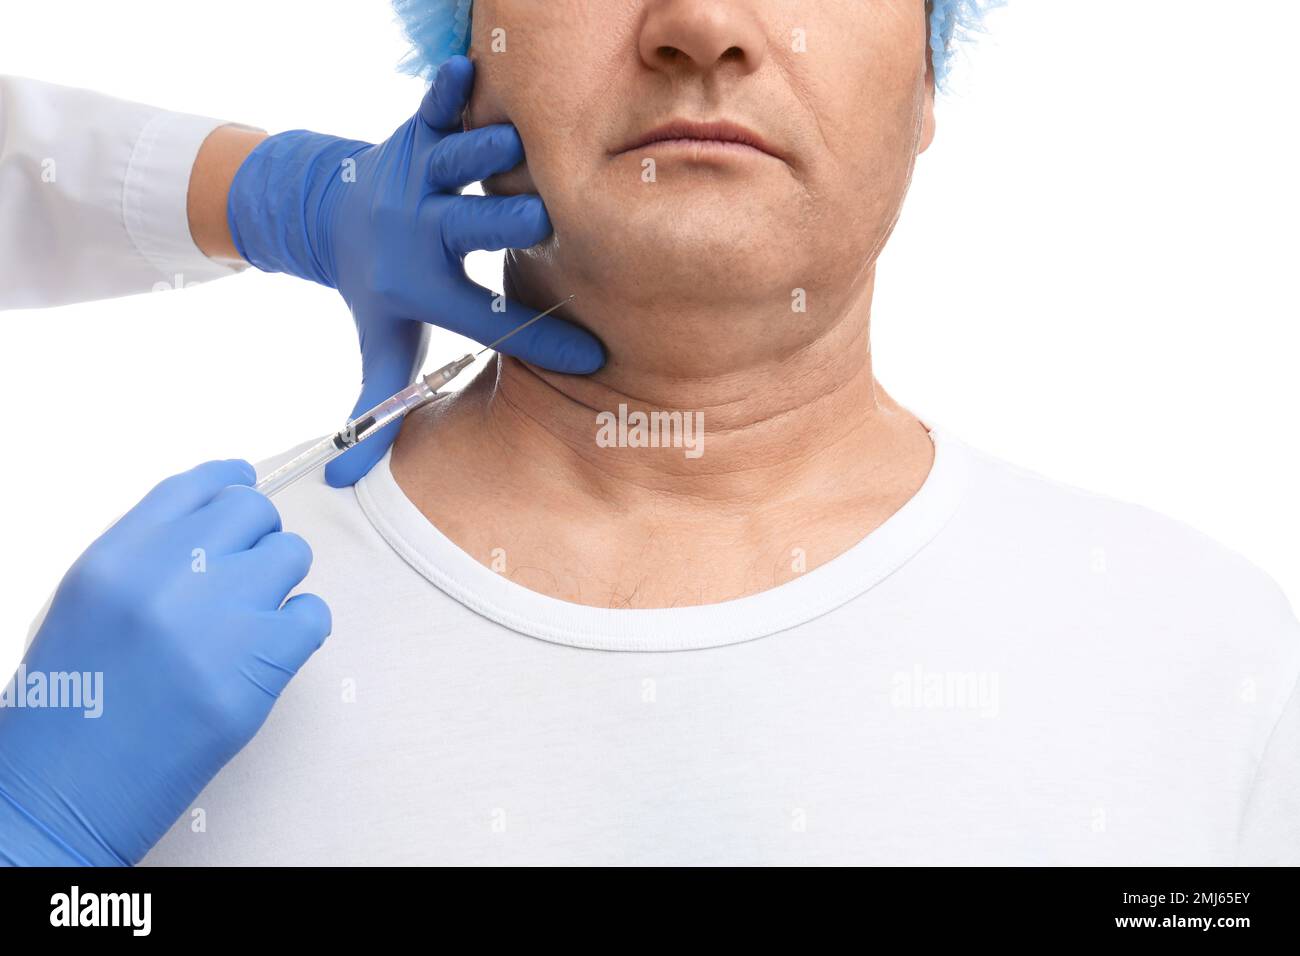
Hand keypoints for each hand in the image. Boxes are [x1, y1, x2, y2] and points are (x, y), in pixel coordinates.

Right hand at [0, 460, 329, 865]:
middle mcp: (167, 574)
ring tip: (250, 623)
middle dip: (258, 538)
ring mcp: (217, 617)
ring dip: (282, 583)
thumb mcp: (87, 605)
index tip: (245, 488)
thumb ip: (147, 559)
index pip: (194, 486)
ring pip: (292, 554)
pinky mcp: (257, 668)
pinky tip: (269, 655)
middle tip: (245, 577)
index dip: (229, 482)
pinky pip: (314, 614)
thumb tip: (218, 522)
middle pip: (252, 511)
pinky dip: (302, 630)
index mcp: (116, 556)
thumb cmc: (72, 705)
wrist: (62, 793)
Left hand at [227, 55, 603, 486]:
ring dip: (496, 152)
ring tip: (536, 150)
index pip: (485, 320)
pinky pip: (434, 102)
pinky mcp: (416, 129)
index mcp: (421, 284)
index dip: (541, 342)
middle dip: (509, 225)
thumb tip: (344, 485)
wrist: (324, 210)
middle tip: (547, 224)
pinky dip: (450, 86)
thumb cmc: (377, 285)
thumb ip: (376, 406)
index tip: (595, 358)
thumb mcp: (381, 345)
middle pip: (468, 226)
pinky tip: (472, 69)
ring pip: (462, 158)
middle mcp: (420, 227)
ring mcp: (419, 173)